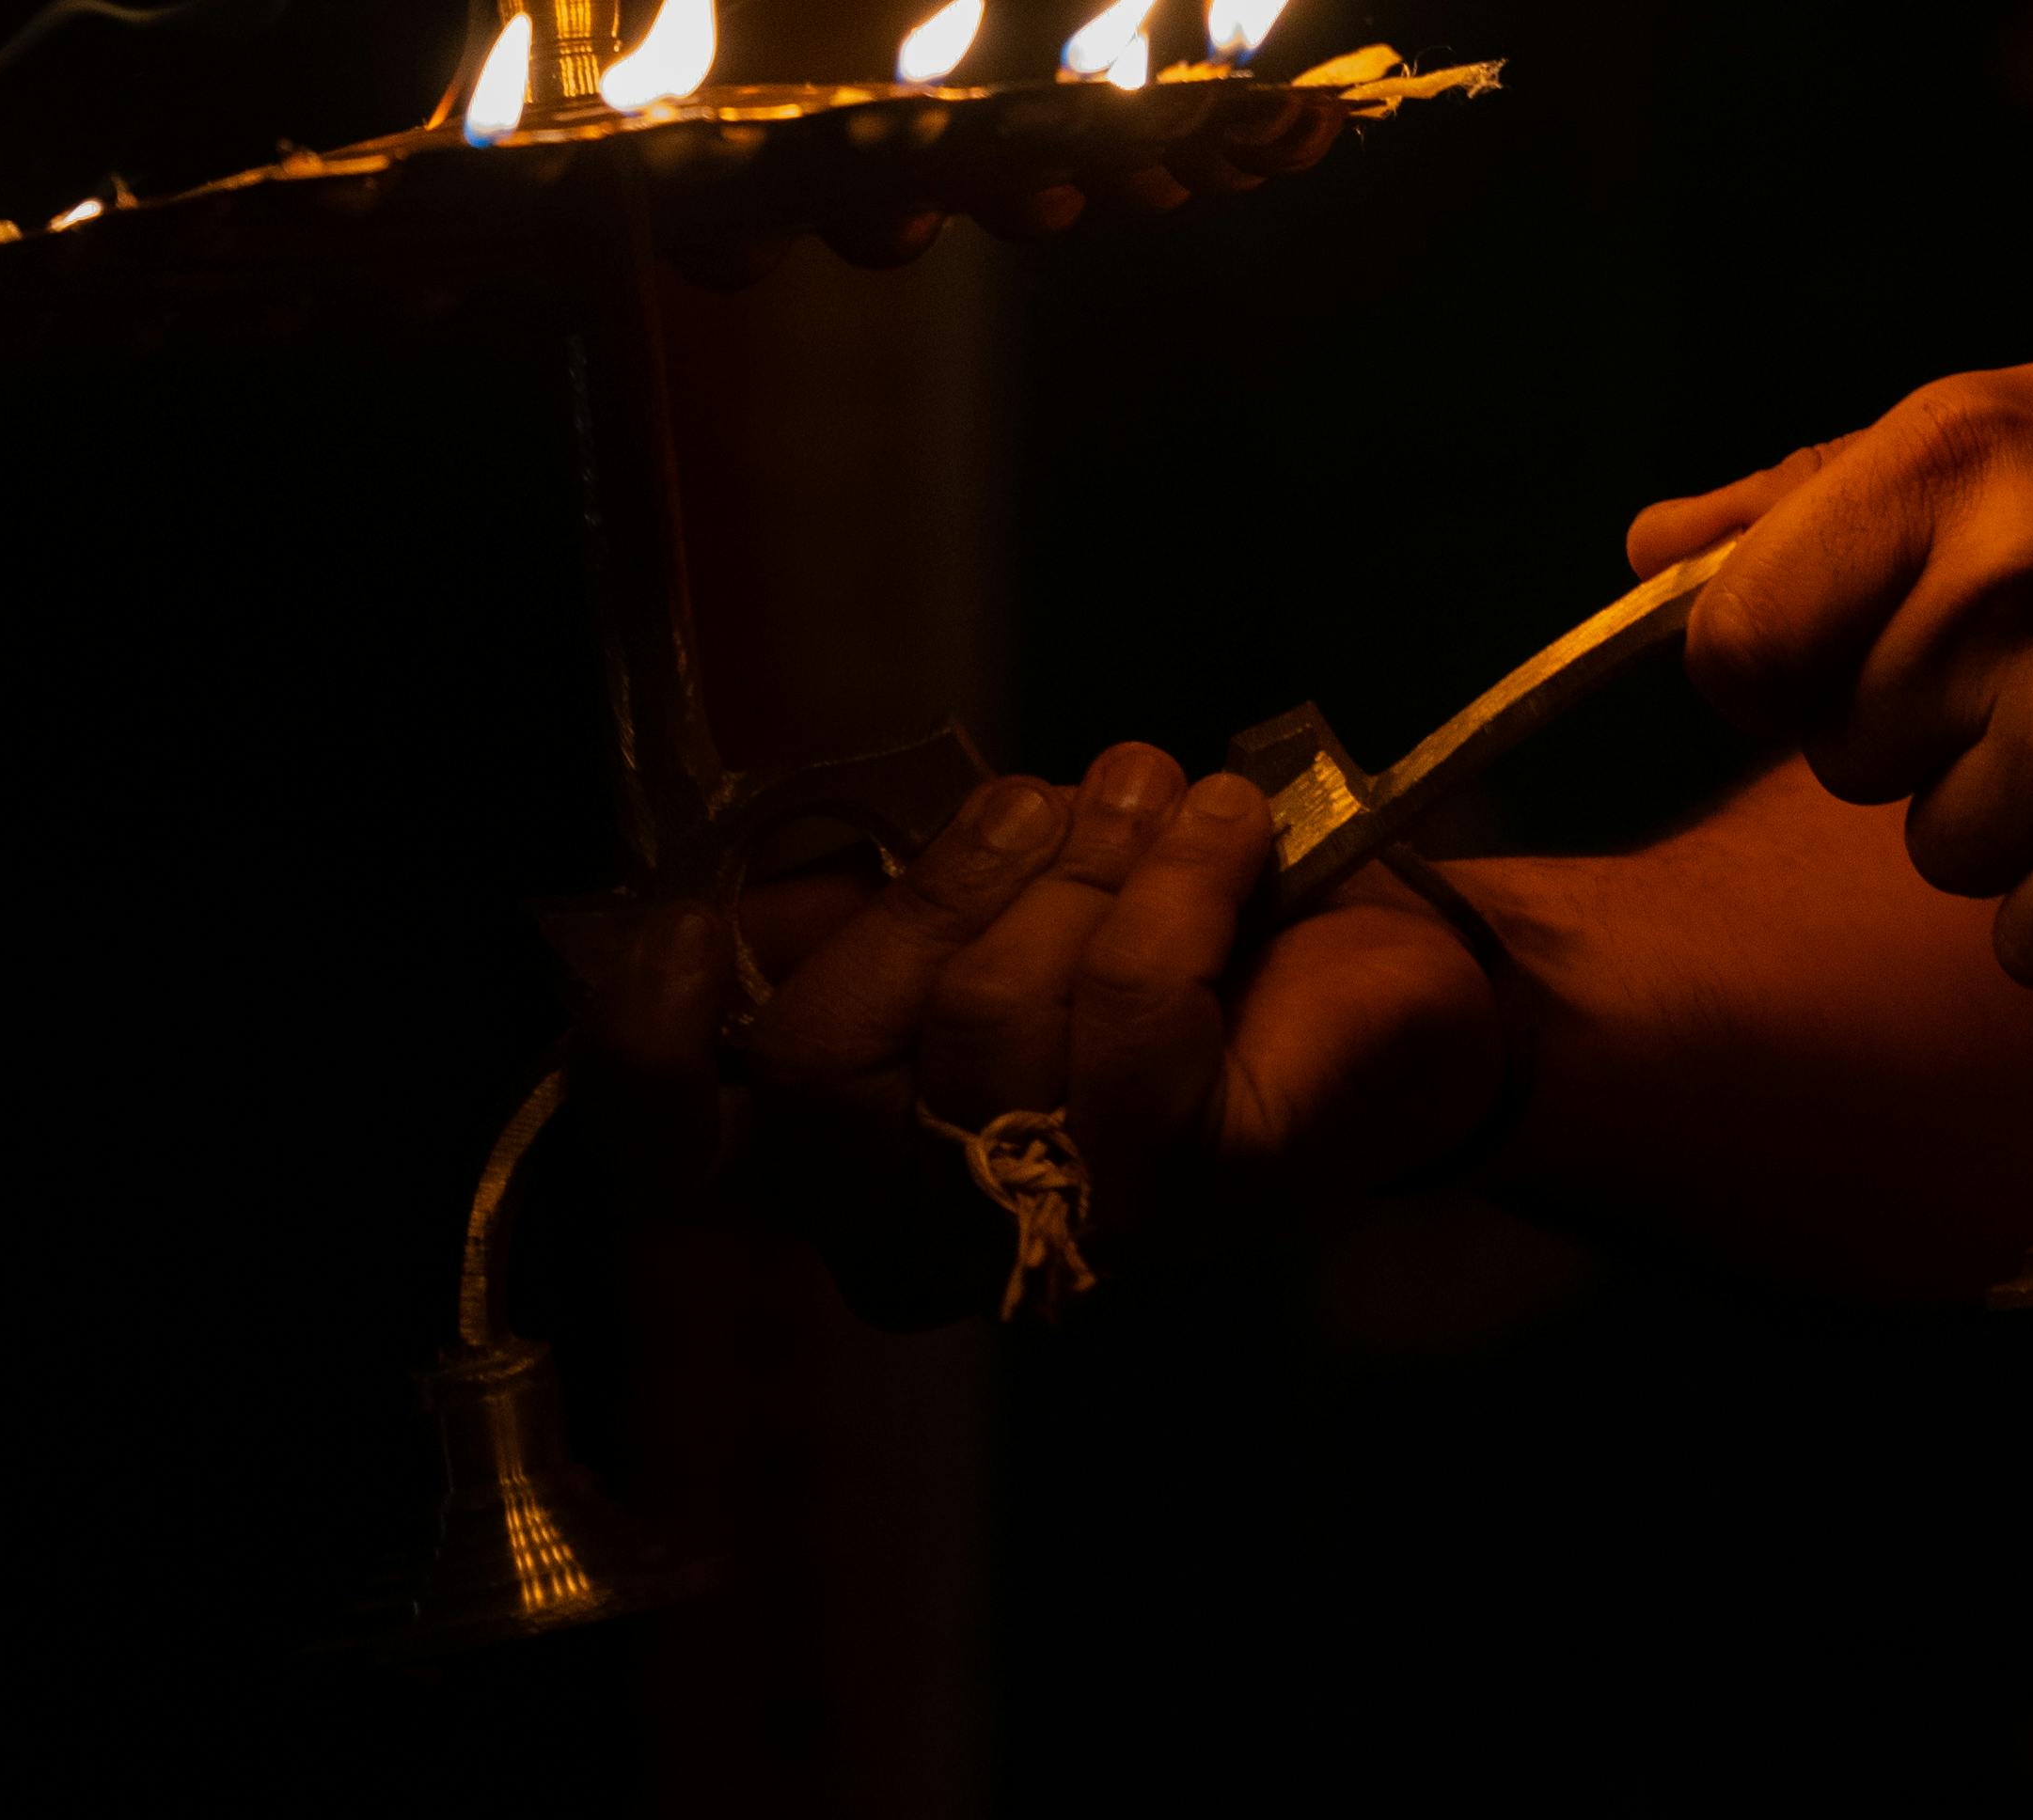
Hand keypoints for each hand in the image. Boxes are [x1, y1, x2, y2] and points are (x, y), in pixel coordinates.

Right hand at [565, 746, 1506, 1318]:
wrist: (1388, 978)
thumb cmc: (1158, 935)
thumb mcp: (984, 908)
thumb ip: (853, 915)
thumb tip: (731, 895)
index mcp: (843, 1157)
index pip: (683, 1155)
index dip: (645, 1053)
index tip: (695, 923)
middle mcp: (922, 1233)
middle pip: (825, 1063)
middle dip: (936, 890)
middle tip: (1051, 801)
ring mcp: (1051, 1232)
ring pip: (989, 1020)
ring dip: (1085, 865)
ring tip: (1156, 797)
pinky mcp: (1185, 1193)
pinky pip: (1131, 1017)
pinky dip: (1178, 888)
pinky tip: (1225, 831)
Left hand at [1630, 360, 2032, 993]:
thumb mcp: (2023, 426)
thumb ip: (1816, 494)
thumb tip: (1645, 556)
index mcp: (1956, 460)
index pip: (1732, 646)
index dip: (1779, 667)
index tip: (1864, 651)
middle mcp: (2009, 587)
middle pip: (1836, 753)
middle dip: (1919, 727)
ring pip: (1932, 852)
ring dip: (2012, 817)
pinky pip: (2024, 943)